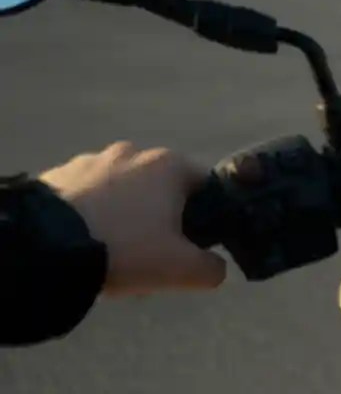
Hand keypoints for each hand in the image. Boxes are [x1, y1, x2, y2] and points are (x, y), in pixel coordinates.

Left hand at [39, 142, 226, 296]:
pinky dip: (88, 215)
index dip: (204, 219)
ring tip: (107, 254)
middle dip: (158, 220)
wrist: (43, 249)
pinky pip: (85, 195)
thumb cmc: (124, 250)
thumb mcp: (180, 270)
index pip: (206, 187)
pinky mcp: (57, 174)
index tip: (188, 248)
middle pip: (160, 190)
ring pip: (121, 191)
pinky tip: (80, 244)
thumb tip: (215, 267)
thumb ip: (211, 269)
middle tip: (146, 258)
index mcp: (170, 165)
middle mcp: (134, 152)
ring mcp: (92, 159)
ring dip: (122, 216)